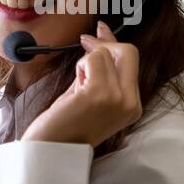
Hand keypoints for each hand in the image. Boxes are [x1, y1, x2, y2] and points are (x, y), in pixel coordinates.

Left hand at [22, 21, 142, 147]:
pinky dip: (80, 68)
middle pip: (128, 51)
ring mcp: (117, 99)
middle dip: (105, 44)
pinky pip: (93, 60)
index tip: (100, 32)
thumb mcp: (91, 94)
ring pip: (105, 54)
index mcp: (132, 106)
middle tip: (85, 44)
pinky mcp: (100, 94)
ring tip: (77, 87)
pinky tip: (74, 88)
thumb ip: (103, 70)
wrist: (50, 151)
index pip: (132, 61)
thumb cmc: (65, 125)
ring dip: (86, 63)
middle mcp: (130, 103)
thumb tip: (103, 34)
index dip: (114, 43)